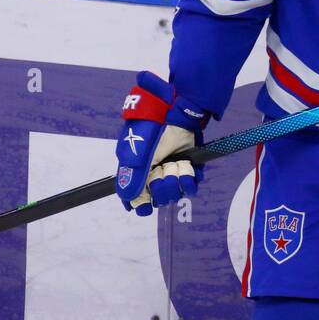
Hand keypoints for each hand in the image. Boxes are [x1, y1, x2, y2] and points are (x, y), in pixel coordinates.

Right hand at [114, 72, 207, 215]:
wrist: (177, 112)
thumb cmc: (153, 128)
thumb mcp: (138, 152)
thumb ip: (132, 176)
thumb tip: (128, 200)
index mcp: (137, 169)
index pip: (135, 195)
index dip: (139, 203)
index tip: (144, 207)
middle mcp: (153, 172)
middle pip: (156, 197)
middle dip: (161, 187)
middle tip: (164, 171)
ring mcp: (171, 169)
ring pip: (173, 192)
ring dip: (176, 180)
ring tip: (178, 165)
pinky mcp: (187, 166)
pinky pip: (190, 185)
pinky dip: (190, 180)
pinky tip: (187, 171)